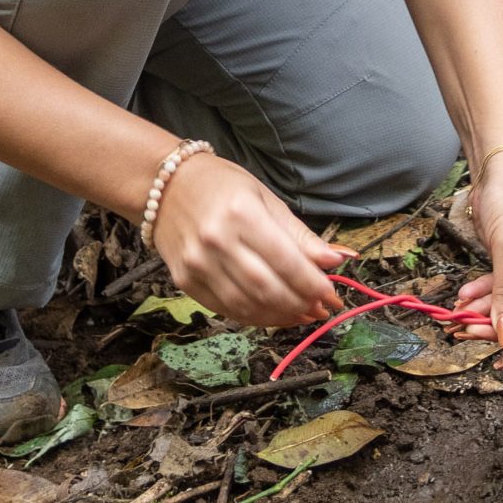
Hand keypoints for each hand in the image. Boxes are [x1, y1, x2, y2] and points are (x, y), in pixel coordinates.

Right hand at [149, 151, 345, 328]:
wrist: (165, 186)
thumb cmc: (222, 186)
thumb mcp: (266, 198)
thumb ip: (299, 235)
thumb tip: (336, 260)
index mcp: (241, 213)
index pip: (285, 261)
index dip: (312, 284)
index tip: (332, 294)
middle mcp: (216, 241)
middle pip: (267, 288)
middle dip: (300, 304)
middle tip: (321, 309)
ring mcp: (197, 264)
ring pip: (247, 306)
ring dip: (280, 316)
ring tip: (302, 314)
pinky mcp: (185, 281)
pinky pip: (226, 309)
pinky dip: (254, 317)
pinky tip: (273, 314)